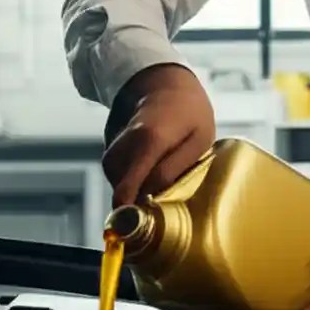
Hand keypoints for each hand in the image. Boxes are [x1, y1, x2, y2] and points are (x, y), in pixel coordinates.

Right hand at [102, 64, 215, 207]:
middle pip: (119, 183)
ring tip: (155, 176)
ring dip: (131, 184)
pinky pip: (115, 166)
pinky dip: (128, 173)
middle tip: (153, 202)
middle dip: (133, 197)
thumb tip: (152, 198)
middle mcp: (125, 142)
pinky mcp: (110, 141)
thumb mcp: (198, 140)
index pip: (128, 184)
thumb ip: (174, 169)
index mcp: (150, 141)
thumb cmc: (189, 112)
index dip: (126, 210)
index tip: (130, 228)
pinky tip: (146, 164)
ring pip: (114, 176)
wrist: (164, 81)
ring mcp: (115, 140)